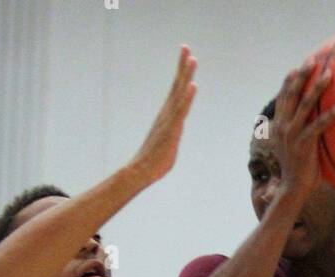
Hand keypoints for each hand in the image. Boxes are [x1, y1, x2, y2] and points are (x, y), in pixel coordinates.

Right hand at [132, 46, 196, 185]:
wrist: (141, 171)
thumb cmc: (153, 163)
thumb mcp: (168, 145)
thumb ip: (173, 137)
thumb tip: (174, 138)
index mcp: (167, 116)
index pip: (176, 90)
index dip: (181, 73)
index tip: (185, 56)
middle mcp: (167, 113)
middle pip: (176, 85)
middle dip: (182, 66)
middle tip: (186, 47)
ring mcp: (169, 120)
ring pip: (179, 93)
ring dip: (186, 75)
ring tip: (192, 59)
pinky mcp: (171, 129)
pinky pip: (181, 110)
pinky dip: (188, 97)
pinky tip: (193, 84)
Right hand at [271, 63, 334, 202]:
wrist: (293, 189)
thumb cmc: (301, 171)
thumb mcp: (298, 148)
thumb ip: (305, 134)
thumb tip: (320, 127)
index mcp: (280, 126)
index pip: (283, 97)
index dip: (290, 80)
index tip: (299, 66)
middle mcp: (283, 127)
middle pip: (291, 94)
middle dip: (302, 75)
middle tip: (313, 60)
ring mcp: (292, 134)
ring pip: (305, 104)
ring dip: (317, 87)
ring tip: (329, 74)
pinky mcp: (303, 144)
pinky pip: (319, 125)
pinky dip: (331, 115)